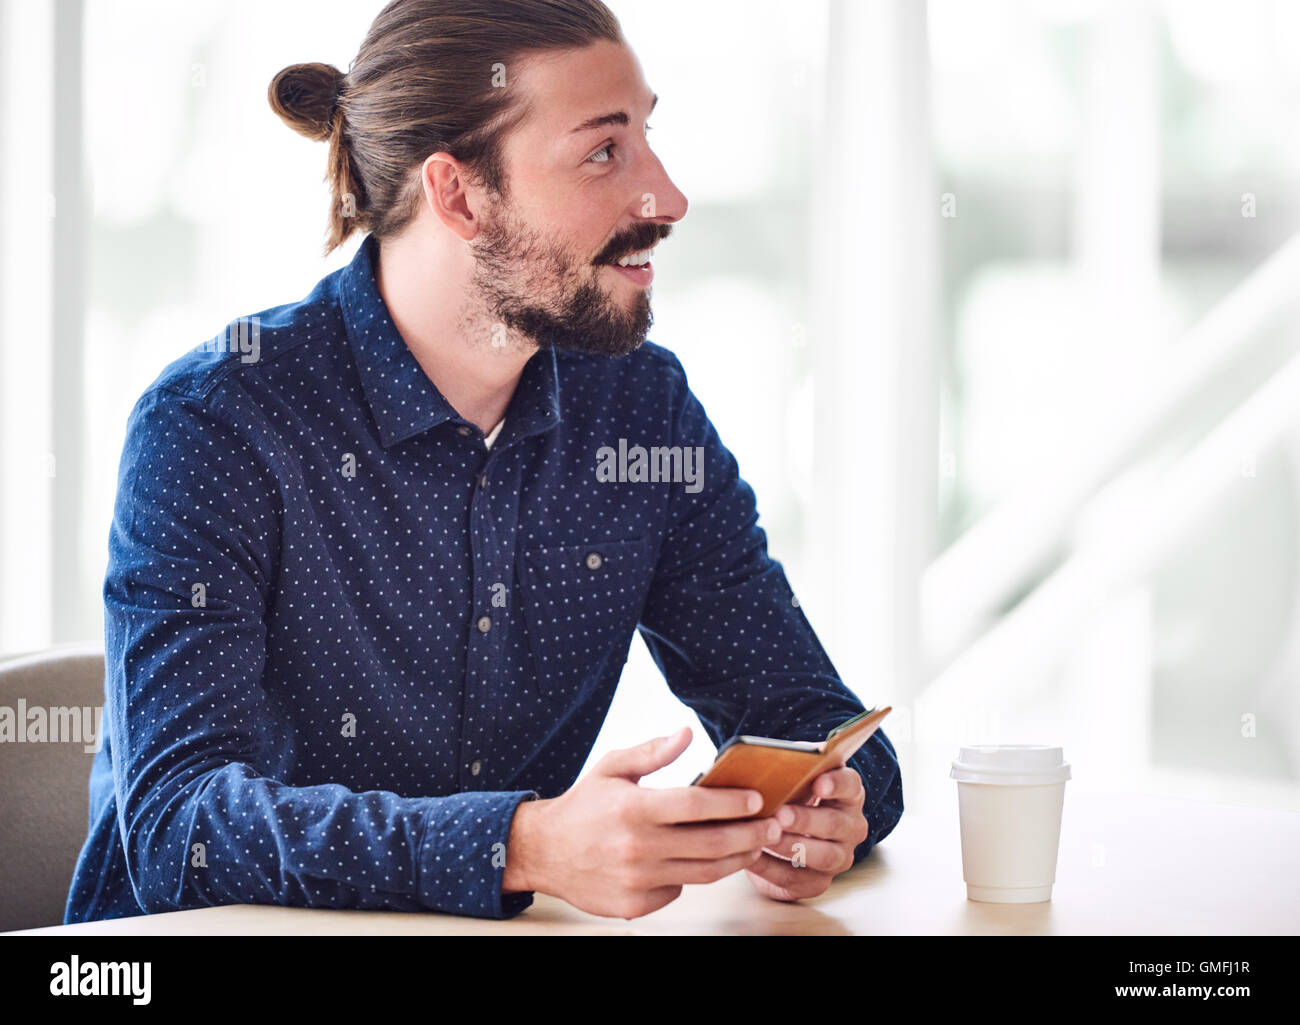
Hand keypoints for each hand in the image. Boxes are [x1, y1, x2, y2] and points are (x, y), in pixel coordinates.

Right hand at [504, 727, 781, 919]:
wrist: (542, 851)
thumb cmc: (582, 806)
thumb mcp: (611, 768)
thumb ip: (652, 753)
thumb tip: (687, 734)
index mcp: (634, 808)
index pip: (696, 806)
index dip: (732, 804)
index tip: (757, 800)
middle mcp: (637, 846)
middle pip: (710, 844)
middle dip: (749, 835)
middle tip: (773, 827)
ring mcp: (636, 879)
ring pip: (702, 874)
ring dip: (736, 860)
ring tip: (754, 847)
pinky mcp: (634, 904)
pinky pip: (677, 891)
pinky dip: (694, 877)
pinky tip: (706, 862)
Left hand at [744, 766, 868, 901]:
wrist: (784, 832)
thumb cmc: (788, 795)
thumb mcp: (791, 777)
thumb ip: (790, 766)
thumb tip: (771, 756)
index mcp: (847, 794)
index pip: (850, 785)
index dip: (836, 783)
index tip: (818, 782)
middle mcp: (851, 827)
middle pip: (836, 823)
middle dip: (807, 819)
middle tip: (781, 813)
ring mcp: (839, 857)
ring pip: (824, 855)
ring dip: (793, 846)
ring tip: (767, 837)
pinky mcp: (818, 882)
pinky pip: (798, 879)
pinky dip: (773, 869)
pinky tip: (753, 858)